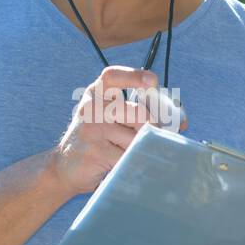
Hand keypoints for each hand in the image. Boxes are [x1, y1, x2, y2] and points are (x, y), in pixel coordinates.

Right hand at [49, 65, 157, 196]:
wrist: (64, 167)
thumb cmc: (96, 140)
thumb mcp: (109, 117)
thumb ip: (136, 111)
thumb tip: (180, 120)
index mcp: (95, 94)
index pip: (113, 76)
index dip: (134, 76)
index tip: (152, 81)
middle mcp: (91, 108)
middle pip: (138, 113)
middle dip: (153, 128)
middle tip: (155, 137)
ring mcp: (92, 130)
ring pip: (137, 137)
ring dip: (141, 148)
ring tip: (129, 152)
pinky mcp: (96, 152)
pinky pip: (129, 156)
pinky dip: (133, 161)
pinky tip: (123, 163)